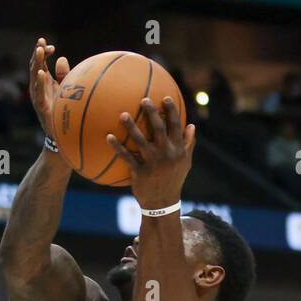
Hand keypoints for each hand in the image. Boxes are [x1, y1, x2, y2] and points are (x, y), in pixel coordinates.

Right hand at [28, 37, 68, 138]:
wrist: (63, 134)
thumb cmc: (63, 110)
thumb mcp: (64, 88)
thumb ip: (63, 73)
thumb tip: (61, 58)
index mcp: (44, 81)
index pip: (40, 62)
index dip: (42, 52)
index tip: (50, 46)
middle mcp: (38, 87)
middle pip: (35, 66)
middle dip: (37, 53)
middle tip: (40, 42)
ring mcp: (38, 96)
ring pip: (34, 77)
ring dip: (36, 63)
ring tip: (39, 51)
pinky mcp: (41, 106)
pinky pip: (38, 93)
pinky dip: (39, 82)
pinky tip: (41, 72)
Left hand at [105, 96, 194, 210]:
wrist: (163, 203)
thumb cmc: (174, 180)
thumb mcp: (186, 163)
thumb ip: (188, 143)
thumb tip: (192, 125)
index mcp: (178, 150)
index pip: (175, 126)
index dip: (171, 111)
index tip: (164, 98)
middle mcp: (166, 154)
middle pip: (158, 129)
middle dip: (152, 113)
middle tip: (143, 99)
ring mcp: (153, 163)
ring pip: (141, 141)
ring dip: (131, 126)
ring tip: (123, 114)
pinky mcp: (140, 172)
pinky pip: (126, 156)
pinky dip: (117, 147)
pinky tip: (108, 137)